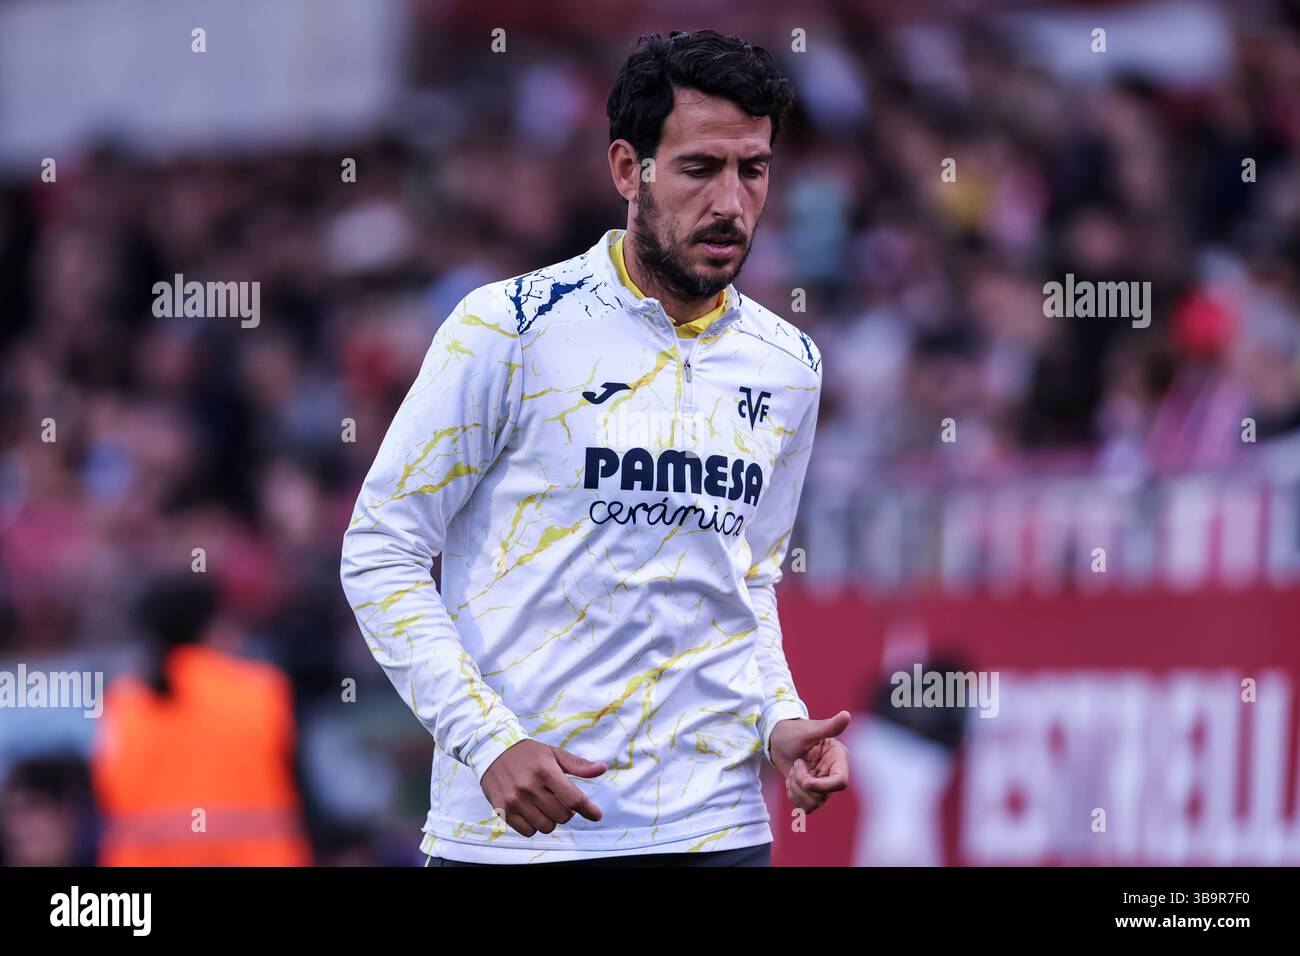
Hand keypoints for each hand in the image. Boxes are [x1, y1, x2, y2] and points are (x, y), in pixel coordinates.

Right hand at [480, 739, 606, 836]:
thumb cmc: (527, 753)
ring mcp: (516, 800)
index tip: (596, 815)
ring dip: (551, 820)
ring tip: (545, 806)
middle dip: (567, 811)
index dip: (589, 810)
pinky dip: (535, 826)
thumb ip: (578, 765)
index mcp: (546, 771)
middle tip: (560, 801)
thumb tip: (602, 768)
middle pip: (562, 816)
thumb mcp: (554, 753)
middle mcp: (530, 787)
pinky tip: (532, 812)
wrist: (492, 751)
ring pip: (546, 827)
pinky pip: (528, 831)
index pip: (573, 799)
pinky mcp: (504, 810)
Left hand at [769, 710, 849, 812]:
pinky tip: (790, 780)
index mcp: (838, 759)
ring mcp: (822, 785)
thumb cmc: (793, 731)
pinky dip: (793, 795)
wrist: (777, 740)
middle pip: (823, 796)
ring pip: (812, 804)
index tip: (806, 782)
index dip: (823, 786)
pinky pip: (804, 806)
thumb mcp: (809, 731)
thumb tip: (847, 715)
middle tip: (796, 764)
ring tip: (793, 771)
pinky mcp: (811, 793)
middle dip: (802, 784)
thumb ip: (829, 727)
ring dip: (796, 789)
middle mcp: (832, 774)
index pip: (840, 782)